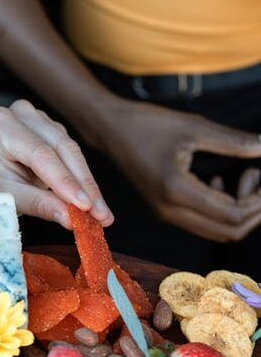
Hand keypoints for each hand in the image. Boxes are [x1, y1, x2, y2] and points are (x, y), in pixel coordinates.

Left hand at [0, 99, 112, 228]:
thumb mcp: (5, 198)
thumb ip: (37, 205)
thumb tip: (70, 218)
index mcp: (0, 125)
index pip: (40, 154)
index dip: (65, 180)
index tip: (85, 206)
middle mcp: (21, 114)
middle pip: (62, 149)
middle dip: (83, 186)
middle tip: (100, 216)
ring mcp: (39, 118)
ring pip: (72, 151)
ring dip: (88, 185)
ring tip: (101, 215)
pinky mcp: (52, 129)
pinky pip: (73, 155)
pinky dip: (83, 180)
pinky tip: (94, 203)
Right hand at [97, 100, 260, 241]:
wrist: (110, 130)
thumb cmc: (147, 124)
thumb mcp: (194, 127)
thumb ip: (233, 141)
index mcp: (176, 191)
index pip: (232, 214)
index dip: (259, 201)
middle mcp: (169, 210)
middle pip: (228, 231)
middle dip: (255, 211)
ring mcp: (165, 213)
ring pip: (217, 231)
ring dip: (240, 211)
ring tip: (248, 175)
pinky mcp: (163, 210)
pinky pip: (202, 223)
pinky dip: (222, 210)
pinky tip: (221, 182)